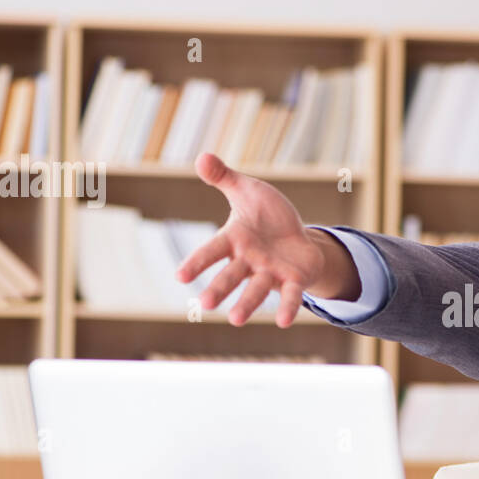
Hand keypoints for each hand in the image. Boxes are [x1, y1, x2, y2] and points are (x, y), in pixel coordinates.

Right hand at [176, 153, 352, 327]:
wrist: (298, 236)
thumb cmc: (267, 216)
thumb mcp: (247, 191)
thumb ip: (224, 178)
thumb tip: (202, 156)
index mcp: (235, 238)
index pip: (212, 250)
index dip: (197, 262)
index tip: (180, 276)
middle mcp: (249, 260)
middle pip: (231, 274)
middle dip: (219, 288)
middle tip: (205, 305)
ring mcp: (270, 272)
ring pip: (256, 288)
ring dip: (246, 304)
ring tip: (236, 321)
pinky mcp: (292, 280)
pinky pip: (289, 295)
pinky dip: (287, 308)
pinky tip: (283, 322)